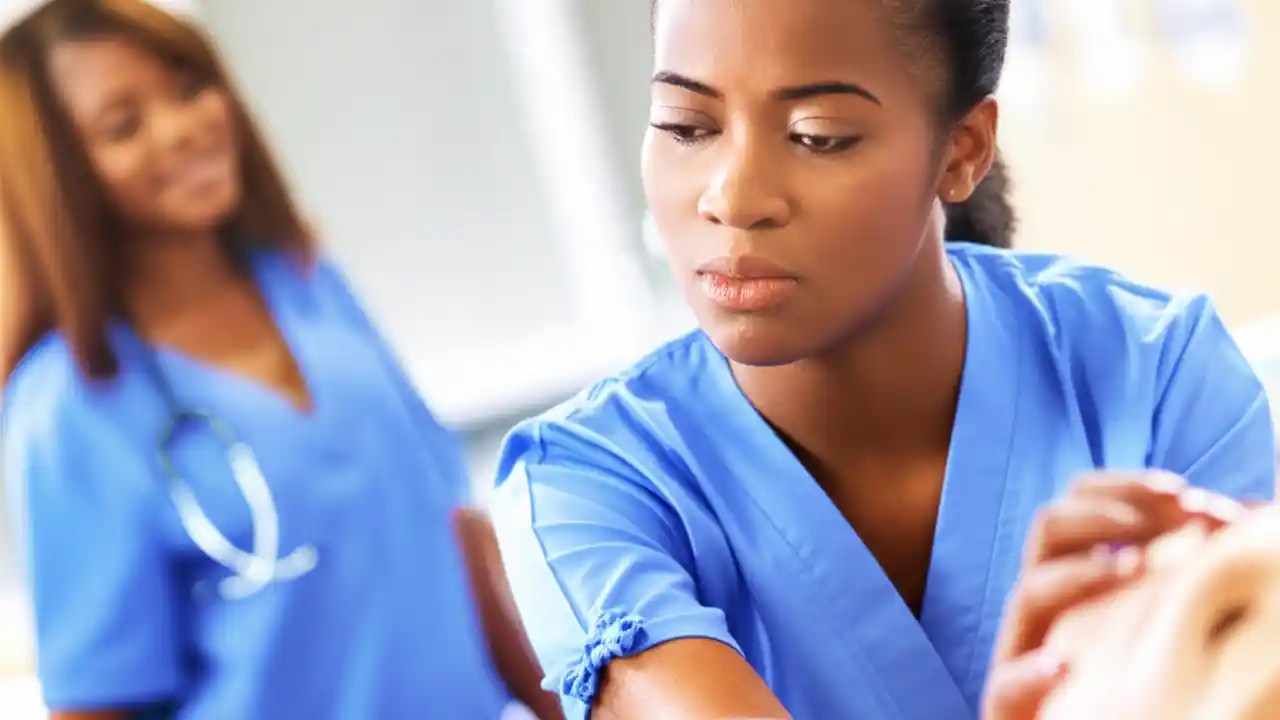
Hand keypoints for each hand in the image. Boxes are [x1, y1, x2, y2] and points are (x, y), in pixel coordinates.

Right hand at [982, 472, 1242, 718]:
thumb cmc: (1127, 678)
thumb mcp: (1155, 609)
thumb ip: (1190, 563)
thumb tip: (1251, 507)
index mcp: (1073, 573)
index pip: (1081, 505)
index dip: (1125, 488)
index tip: (1182, 494)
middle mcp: (1044, 601)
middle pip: (1050, 529)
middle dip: (1107, 512)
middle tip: (1167, 516)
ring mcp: (1022, 647)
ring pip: (1029, 592)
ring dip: (1081, 573)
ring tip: (1134, 569)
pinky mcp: (1006, 702)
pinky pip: (1005, 683)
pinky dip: (1032, 671)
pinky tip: (1064, 665)